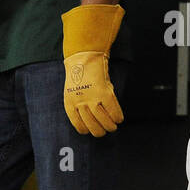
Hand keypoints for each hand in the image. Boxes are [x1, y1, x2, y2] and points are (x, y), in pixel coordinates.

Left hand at [62, 4, 125, 136]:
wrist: (84, 57)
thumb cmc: (79, 76)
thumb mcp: (73, 93)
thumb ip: (80, 107)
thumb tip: (93, 122)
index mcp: (70, 105)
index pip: (79, 127)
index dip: (88, 131)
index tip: (92, 130)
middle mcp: (80, 104)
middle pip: (93, 128)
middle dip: (101, 131)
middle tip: (106, 128)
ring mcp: (93, 99)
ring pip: (104, 123)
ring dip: (111, 126)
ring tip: (113, 125)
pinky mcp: (105, 93)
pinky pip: (114, 112)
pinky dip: (118, 117)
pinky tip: (119, 118)